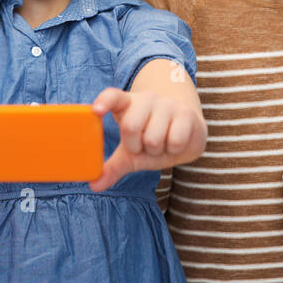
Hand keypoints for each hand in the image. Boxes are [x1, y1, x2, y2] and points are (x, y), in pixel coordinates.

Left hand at [89, 88, 205, 191]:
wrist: (188, 133)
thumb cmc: (153, 139)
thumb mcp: (130, 153)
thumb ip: (113, 167)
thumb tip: (94, 186)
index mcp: (127, 104)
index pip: (113, 96)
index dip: (104, 102)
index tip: (96, 110)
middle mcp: (146, 99)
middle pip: (130, 126)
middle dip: (135, 146)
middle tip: (142, 145)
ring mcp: (168, 104)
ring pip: (153, 138)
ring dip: (156, 151)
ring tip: (161, 143)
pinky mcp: (187, 113)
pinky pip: (175, 141)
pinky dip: (174, 150)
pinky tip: (175, 143)